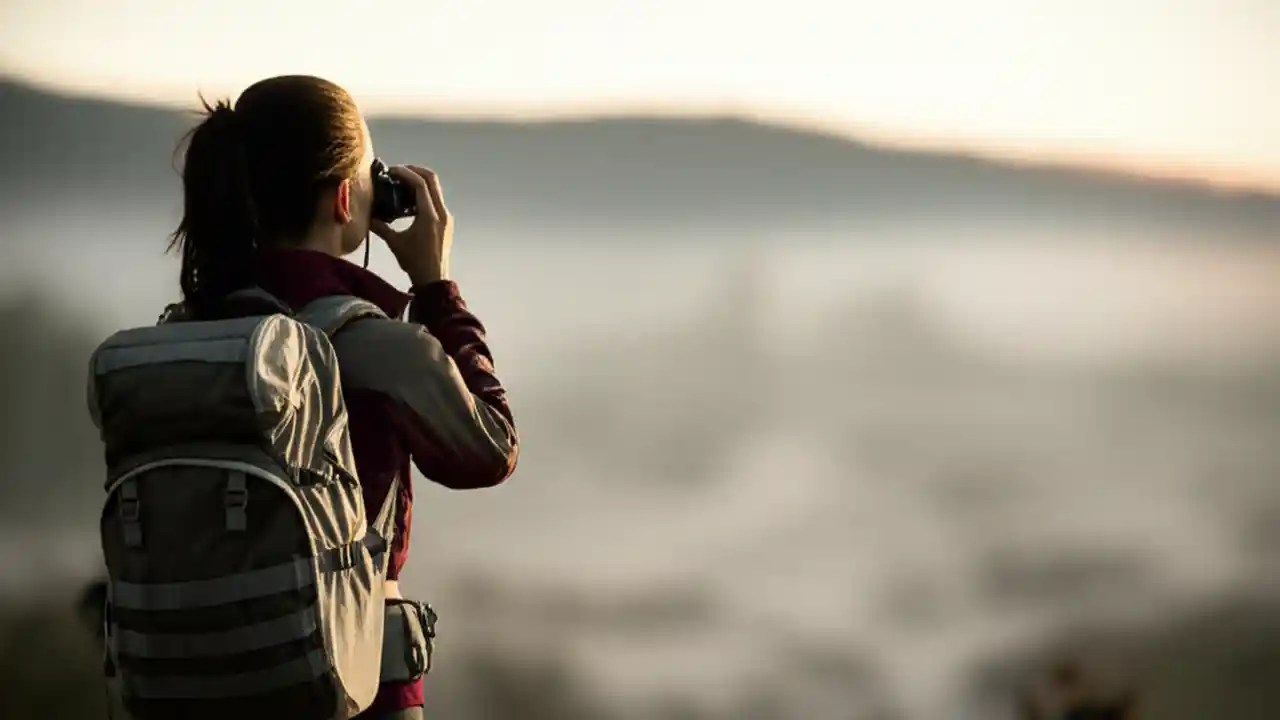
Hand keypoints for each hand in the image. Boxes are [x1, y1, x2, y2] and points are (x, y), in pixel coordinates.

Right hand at [370, 165, 452, 284]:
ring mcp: (446, 217)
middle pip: (432, 180)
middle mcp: (442, 213)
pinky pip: (435, 199)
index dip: (405, 173)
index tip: (391, 171)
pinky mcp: (446, 222)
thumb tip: (366, 216)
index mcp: (430, 216)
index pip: (421, 184)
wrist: (434, 280)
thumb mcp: (395, 243)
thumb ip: (380, 226)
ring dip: (419, 182)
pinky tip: (408, 201)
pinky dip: (423, 194)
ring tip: (401, 184)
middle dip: (414, 171)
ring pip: (435, 189)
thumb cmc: (415, 262)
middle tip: (397, 172)